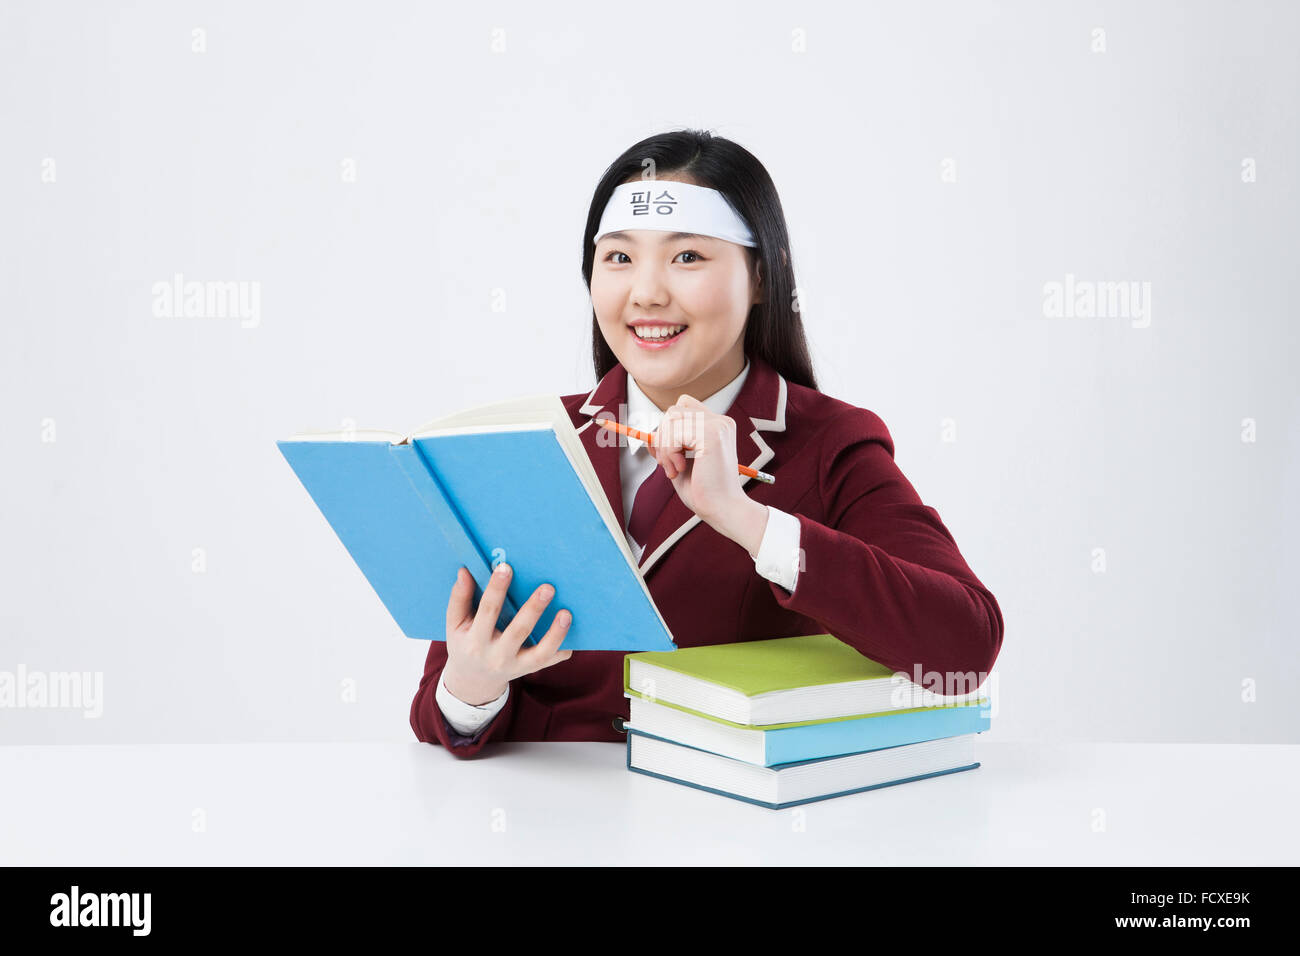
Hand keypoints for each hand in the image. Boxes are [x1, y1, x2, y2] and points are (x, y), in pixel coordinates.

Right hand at [442, 563, 572, 704]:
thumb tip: (465, 571)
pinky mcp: (531, 669)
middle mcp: (497, 656)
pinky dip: (563, 648)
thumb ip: (459, 597)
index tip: (505, 567)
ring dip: (555, 633)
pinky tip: (576, 634)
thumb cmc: (465, 641)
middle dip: (533, 609)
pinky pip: (551, 660)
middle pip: (518, 632)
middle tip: (548, 587)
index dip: (496, 589)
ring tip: (567, 613)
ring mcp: (516, 666)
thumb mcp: (455, 623)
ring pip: (540, 652)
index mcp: (475, 641)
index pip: (487, 612)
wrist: (474, 679)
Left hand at [650, 395, 748, 527]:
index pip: (683, 406)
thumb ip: (667, 447)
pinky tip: (680, 468)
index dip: (668, 427)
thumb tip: (649, 436)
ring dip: (665, 447)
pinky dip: (669, 452)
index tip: (667, 454)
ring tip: (674, 469)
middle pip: (673, 410)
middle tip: (668, 465)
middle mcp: (720, 422)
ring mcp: (718, 426)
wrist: (722, 509)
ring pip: (671, 418)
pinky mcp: (712, 435)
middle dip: (663, 437)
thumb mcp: (679, 463)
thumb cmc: (704, 492)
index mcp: (717, 426)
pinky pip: (674, 432)